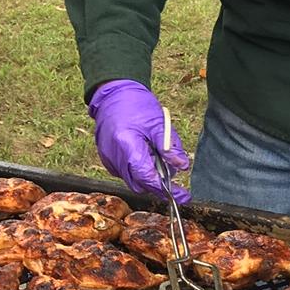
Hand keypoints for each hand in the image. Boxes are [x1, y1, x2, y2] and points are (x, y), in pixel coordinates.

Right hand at [89, 79, 190, 201]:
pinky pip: (124, 172)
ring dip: (147, 176)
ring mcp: (108, 158)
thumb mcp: (159, 124)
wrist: (113, 94)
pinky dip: (137, 170)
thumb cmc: (136, 105)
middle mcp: (114, 156)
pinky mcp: (106, 157)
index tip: (183, 195)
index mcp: (127, 145)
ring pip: (132, 180)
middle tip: (173, 176)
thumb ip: (170, 147)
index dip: (166, 189)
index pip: (148, 177)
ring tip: (156, 156)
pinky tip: (144, 153)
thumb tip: (182, 167)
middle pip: (139, 184)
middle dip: (158, 185)